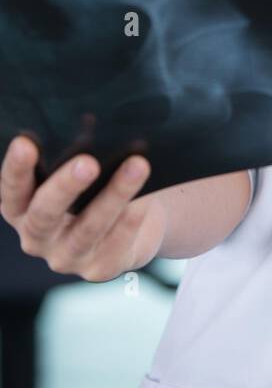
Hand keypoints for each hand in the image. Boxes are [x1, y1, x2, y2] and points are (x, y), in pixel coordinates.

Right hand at [0, 134, 164, 281]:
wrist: (132, 223)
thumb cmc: (96, 185)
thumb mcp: (80, 172)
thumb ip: (77, 154)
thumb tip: (92, 119)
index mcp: (23, 208)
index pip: (12, 190)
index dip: (16, 169)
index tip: (25, 143)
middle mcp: (38, 236)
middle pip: (44, 214)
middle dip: (66, 187)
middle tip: (88, 163)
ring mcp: (67, 256)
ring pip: (88, 228)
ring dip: (113, 196)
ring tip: (137, 166)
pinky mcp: (99, 269)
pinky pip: (115, 244)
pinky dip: (130, 221)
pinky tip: (142, 201)